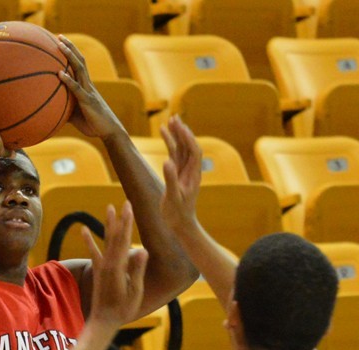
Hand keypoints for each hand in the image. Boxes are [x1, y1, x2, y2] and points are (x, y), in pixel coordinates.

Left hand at [57, 35, 125, 139]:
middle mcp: (88, 84)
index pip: (79, 64)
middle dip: (70, 47)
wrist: (109, 132)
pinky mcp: (88, 101)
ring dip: (69, 56)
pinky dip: (68, 80)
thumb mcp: (75, 114)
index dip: (71, 52)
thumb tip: (49, 109)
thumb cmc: (92, 123)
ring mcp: (88, 91)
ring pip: (80, 69)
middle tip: (59, 36)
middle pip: (79, 60)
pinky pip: (76, 88)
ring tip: (60, 45)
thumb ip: (65, 107)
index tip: (61, 42)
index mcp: (86, 86)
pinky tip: (59, 73)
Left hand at [82, 201, 148, 327]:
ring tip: (109, 208)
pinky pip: (93, 253)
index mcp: (118, 267)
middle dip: (121, 219)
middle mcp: (108, 263)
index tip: (129, 208)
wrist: (103, 321)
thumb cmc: (123, 309)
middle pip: (115, 236)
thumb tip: (142, 250)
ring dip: (108, 224)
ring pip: (106, 241)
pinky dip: (88, 240)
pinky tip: (83, 229)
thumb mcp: (135, 291)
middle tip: (125, 202)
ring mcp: (102, 266)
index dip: (127, 222)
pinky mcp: (98, 271)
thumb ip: (137, 270)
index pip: (124, 239)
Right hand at [160, 116, 202, 231]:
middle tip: (175, 118)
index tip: (179, 127)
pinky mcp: (177, 173)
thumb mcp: (173, 197)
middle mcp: (190, 170)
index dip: (188, 138)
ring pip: (182, 149)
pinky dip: (170, 144)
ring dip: (177, 135)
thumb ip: (170, 179)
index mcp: (193, 175)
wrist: (180, 224)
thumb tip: (167, 161)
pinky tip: (165, 135)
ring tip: (170, 121)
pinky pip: (175, 155)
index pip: (194, 151)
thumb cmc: (177, 213)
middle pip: (189, 146)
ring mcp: (184, 171)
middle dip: (182, 132)